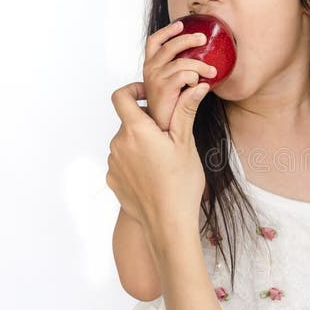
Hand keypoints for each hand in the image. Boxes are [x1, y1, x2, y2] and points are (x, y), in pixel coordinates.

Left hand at [106, 80, 208, 235]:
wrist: (168, 223)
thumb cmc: (180, 184)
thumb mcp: (186, 143)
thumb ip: (185, 111)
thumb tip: (197, 86)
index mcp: (137, 130)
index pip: (121, 96)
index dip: (132, 90)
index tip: (146, 95)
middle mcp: (118, 144)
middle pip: (128, 122)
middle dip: (146, 125)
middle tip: (169, 139)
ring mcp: (113, 163)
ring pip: (126, 143)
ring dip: (140, 145)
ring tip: (163, 162)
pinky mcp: (112, 180)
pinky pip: (122, 162)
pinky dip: (135, 163)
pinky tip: (153, 176)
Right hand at [144, 20, 216, 130]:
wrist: (164, 128)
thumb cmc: (172, 106)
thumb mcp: (177, 84)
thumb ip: (184, 70)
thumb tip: (202, 58)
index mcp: (152, 66)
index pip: (154, 42)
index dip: (167, 31)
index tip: (181, 24)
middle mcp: (150, 70)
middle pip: (169, 46)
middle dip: (188, 39)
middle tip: (203, 39)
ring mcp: (155, 79)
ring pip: (181, 62)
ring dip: (200, 65)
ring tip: (212, 72)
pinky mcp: (163, 89)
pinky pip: (184, 75)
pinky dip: (195, 77)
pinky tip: (200, 85)